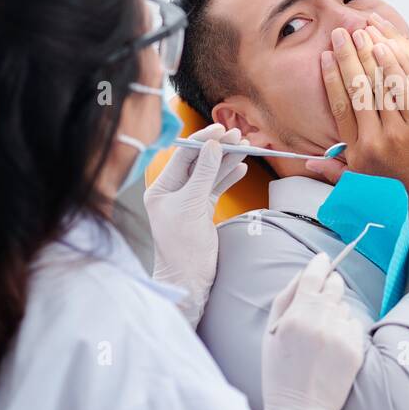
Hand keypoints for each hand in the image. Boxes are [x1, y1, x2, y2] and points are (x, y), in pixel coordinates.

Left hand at [143, 123, 247, 327]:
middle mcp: (173, 191)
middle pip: (199, 162)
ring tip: (246, 147)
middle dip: (219, 148)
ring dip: (227, 160)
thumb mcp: (192, 206)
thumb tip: (214, 146)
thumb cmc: (183, 247)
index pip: (184, 155)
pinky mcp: (201, 211)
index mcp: (161, 188)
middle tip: (239, 135)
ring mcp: (188, 201)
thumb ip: (204, 174)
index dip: (203, 140)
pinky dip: (229, 177)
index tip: (222, 130)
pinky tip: (241, 168)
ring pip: (210, 173)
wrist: (188, 279)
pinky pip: (216, 187)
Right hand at [262, 251, 364, 409]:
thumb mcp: (271, 332)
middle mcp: (321, 322)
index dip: (319, 264)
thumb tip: (305, 273)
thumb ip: (286, 298)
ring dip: (335, 312)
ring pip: (344, 306)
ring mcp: (341, 336)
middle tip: (320, 300)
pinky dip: (345, 330)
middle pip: (335, 285)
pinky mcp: (356, 349)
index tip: (323, 259)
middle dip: (330, 286)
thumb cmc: (279, 371)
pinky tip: (332, 348)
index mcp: (296, 316)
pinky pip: (354, 325)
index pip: (313, 276)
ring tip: (321, 336)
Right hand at [305, 26, 408, 219]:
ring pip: (380, 85)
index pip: (340, 106)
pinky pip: (406, 90)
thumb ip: (336, 171)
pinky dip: (395, 67)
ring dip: (369, 55)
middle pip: (357, 90)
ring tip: (362, 30)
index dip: (333, 78)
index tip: (328, 56)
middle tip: (341, 32)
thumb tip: (308, 163)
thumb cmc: (401, 200)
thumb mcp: (362, 188)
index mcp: (358, 152)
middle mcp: (374, 140)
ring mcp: (399, 132)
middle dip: (348, 57)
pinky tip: (387, 47)